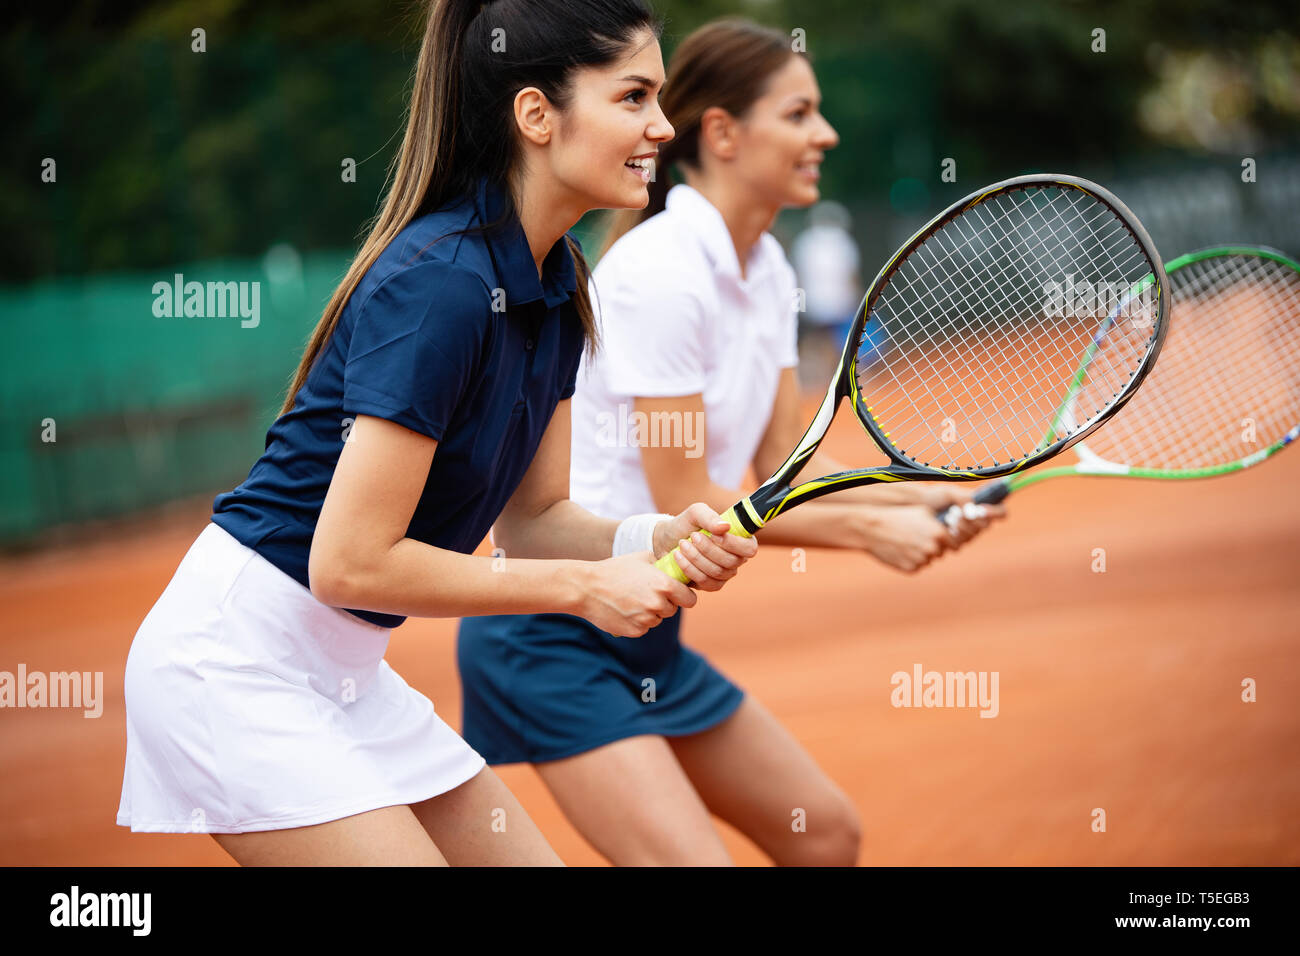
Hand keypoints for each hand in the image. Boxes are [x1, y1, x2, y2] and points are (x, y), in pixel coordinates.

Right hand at [577, 553, 697, 636]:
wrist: (587, 588)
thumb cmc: (614, 569)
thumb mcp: (641, 558)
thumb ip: (661, 564)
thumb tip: (674, 567)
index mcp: (664, 585)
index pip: (690, 599)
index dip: (684, 597)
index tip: (677, 595)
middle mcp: (658, 604)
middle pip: (672, 610)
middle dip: (664, 603)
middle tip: (646, 593)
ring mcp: (647, 619)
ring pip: (657, 619)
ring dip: (650, 613)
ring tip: (631, 600)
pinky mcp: (635, 631)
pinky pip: (643, 628)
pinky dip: (637, 621)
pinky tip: (623, 609)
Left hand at [651, 502, 758, 591]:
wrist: (667, 540)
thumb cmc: (686, 524)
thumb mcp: (695, 513)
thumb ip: (710, 517)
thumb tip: (725, 527)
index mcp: (741, 540)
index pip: (749, 548)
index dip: (732, 544)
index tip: (713, 534)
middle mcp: (737, 559)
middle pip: (731, 562)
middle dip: (708, 549)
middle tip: (692, 536)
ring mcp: (725, 574)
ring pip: (717, 572)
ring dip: (696, 558)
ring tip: (682, 544)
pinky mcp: (711, 585)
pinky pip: (705, 582)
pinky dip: (690, 569)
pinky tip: (678, 556)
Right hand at [848, 504, 951, 572]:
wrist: (874, 529)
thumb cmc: (899, 517)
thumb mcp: (923, 512)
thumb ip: (940, 522)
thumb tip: (953, 527)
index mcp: (939, 533)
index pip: (952, 543)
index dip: (943, 540)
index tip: (934, 537)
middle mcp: (933, 548)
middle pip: (940, 553)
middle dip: (931, 547)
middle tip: (916, 538)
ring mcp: (922, 560)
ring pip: (928, 560)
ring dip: (921, 554)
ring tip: (906, 543)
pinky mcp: (911, 569)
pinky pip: (916, 566)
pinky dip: (910, 560)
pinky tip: (900, 550)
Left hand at [937, 498, 1005, 545]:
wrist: (917, 508)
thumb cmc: (934, 497)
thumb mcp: (950, 493)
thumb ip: (964, 497)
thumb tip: (976, 504)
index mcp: (981, 506)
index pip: (1000, 512)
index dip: (996, 513)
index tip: (982, 509)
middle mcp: (977, 521)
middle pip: (985, 526)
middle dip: (972, 520)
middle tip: (958, 512)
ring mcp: (967, 533)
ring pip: (972, 536)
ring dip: (961, 527)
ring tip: (948, 517)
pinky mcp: (955, 543)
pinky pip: (959, 545)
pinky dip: (952, 537)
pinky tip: (944, 528)